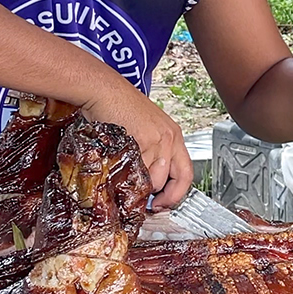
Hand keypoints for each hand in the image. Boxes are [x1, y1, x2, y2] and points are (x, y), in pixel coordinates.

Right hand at [79, 81, 192, 207]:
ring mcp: (157, 140)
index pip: (187, 173)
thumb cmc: (120, 107)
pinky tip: (120, 172)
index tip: (165, 203)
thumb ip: (153, 152)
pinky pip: (138, 170)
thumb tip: (149, 182)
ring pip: (154, 179)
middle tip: (148, 202)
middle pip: (173, 180)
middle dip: (160, 195)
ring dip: (141, 186)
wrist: (105, 91)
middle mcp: (170, 138)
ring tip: (129, 183)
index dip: (177, 193)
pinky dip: (129, 177)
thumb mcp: (147, 128)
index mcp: (174, 136)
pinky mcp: (142, 140)